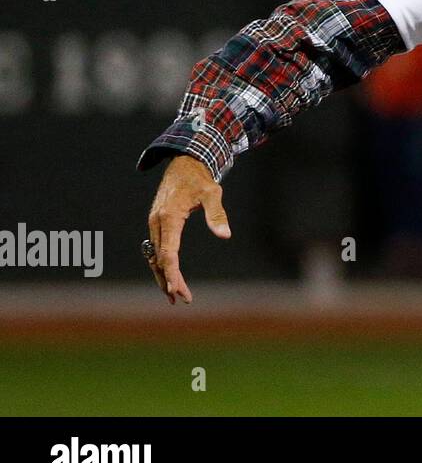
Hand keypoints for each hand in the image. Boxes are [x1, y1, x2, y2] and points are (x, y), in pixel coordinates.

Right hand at [145, 154, 230, 303]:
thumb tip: (225, 235)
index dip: (172, 273)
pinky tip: (168, 277)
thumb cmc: (200, 179)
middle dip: (169, 280)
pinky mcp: (157, 224)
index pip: (168, 253)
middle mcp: (156, 223)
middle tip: (183, 299)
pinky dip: (161, 265)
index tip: (177, 290)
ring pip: (155, 256)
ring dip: (163, 276)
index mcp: (168, 217)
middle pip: (160, 259)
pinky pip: (157, 249)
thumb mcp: (212, 193)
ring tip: (174, 295)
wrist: (184, 163)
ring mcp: (154, 224)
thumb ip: (217, 214)